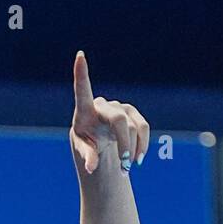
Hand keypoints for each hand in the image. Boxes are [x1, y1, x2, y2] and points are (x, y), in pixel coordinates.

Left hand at [70, 50, 150, 174]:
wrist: (99, 142)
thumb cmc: (87, 144)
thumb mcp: (84, 152)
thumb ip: (87, 157)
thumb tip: (91, 167)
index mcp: (84, 110)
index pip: (82, 90)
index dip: (82, 73)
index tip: (80, 56)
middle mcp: (102, 105)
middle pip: (120, 121)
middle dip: (125, 145)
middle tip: (125, 167)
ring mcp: (119, 107)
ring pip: (134, 128)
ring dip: (133, 150)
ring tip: (128, 167)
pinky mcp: (132, 113)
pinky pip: (143, 128)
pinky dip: (142, 146)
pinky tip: (137, 158)